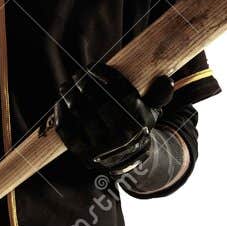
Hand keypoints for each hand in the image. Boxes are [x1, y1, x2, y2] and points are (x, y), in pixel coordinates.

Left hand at [51, 65, 174, 176]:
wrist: (128, 160)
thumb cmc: (136, 126)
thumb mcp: (152, 111)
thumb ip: (160, 95)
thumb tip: (166, 80)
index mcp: (139, 122)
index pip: (120, 92)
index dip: (104, 75)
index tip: (93, 65)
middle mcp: (122, 136)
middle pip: (99, 102)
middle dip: (85, 84)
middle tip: (78, 75)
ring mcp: (102, 147)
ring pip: (81, 115)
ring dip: (70, 97)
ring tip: (66, 86)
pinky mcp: (84, 155)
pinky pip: (68, 131)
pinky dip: (61, 115)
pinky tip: (60, 103)